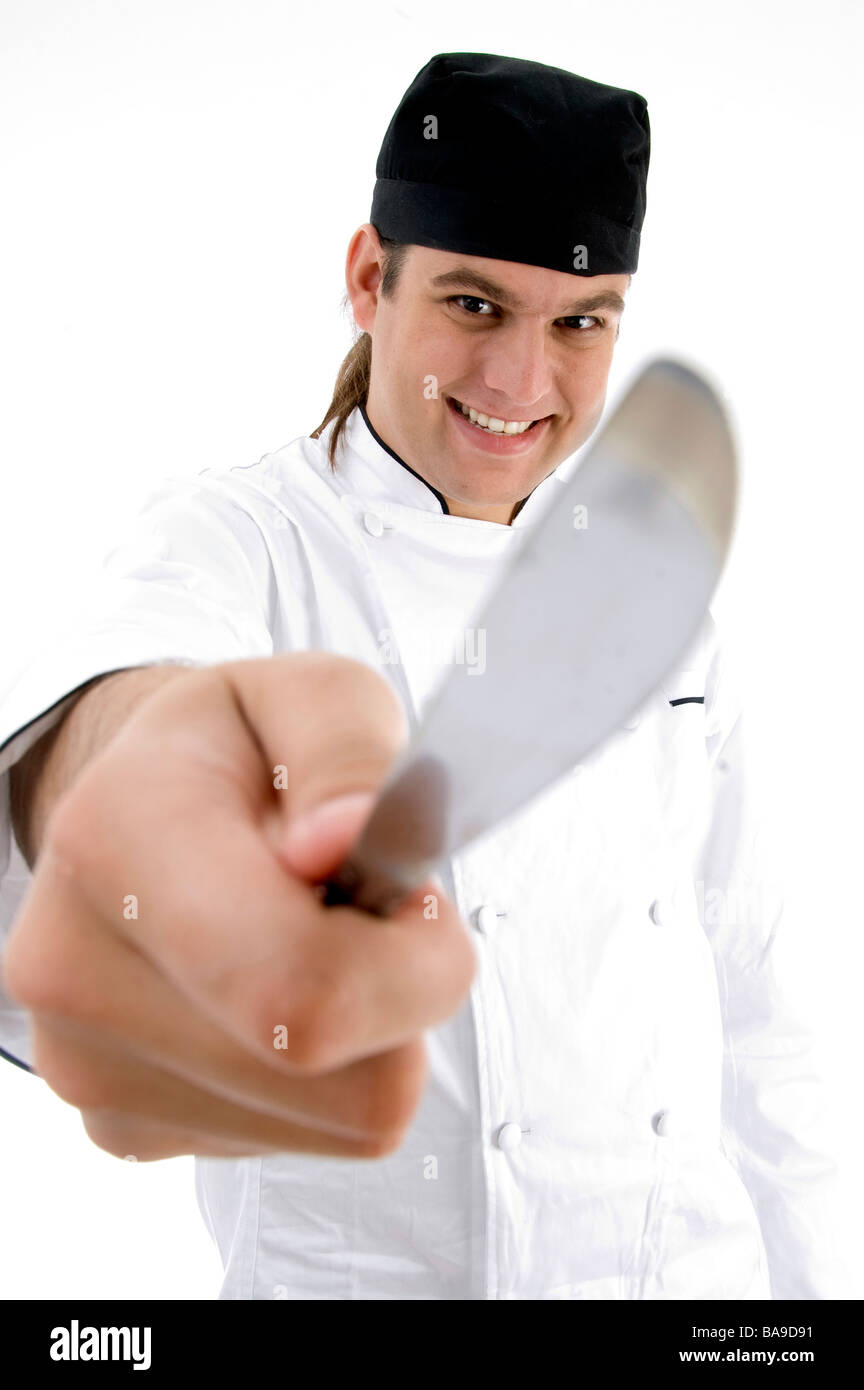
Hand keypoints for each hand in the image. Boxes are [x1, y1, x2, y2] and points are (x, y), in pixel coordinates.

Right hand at [3, 653, 475, 1159]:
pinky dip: (326, 1074)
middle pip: (342, 1074)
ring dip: (370, 1034)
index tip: (415, 897)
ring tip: (310, 942)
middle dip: (401, 992)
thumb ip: (348, 747)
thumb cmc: (241, 752)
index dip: (414, 962)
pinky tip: (273, 993)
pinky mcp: (125, 1127)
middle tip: (365, 911)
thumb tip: (343, 844)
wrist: (136, 808)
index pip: (305, 987)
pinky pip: (301, 1138)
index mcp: (117, 836)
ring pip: (342, 1118)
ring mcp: (90, 1065)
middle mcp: (74, 968)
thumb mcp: (319, 693)